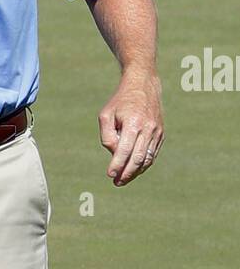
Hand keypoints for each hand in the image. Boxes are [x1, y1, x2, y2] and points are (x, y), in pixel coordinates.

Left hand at [99, 69, 163, 186]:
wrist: (143, 85)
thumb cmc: (120, 102)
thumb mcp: (106, 115)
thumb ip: (108, 137)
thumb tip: (114, 155)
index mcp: (133, 123)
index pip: (125, 150)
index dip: (117, 165)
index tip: (110, 175)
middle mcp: (148, 128)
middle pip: (138, 158)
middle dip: (127, 173)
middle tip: (116, 183)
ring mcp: (157, 131)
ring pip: (147, 158)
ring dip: (136, 172)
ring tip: (123, 180)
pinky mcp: (161, 134)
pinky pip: (152, 153)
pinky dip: (143, 164)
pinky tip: (133, 170)